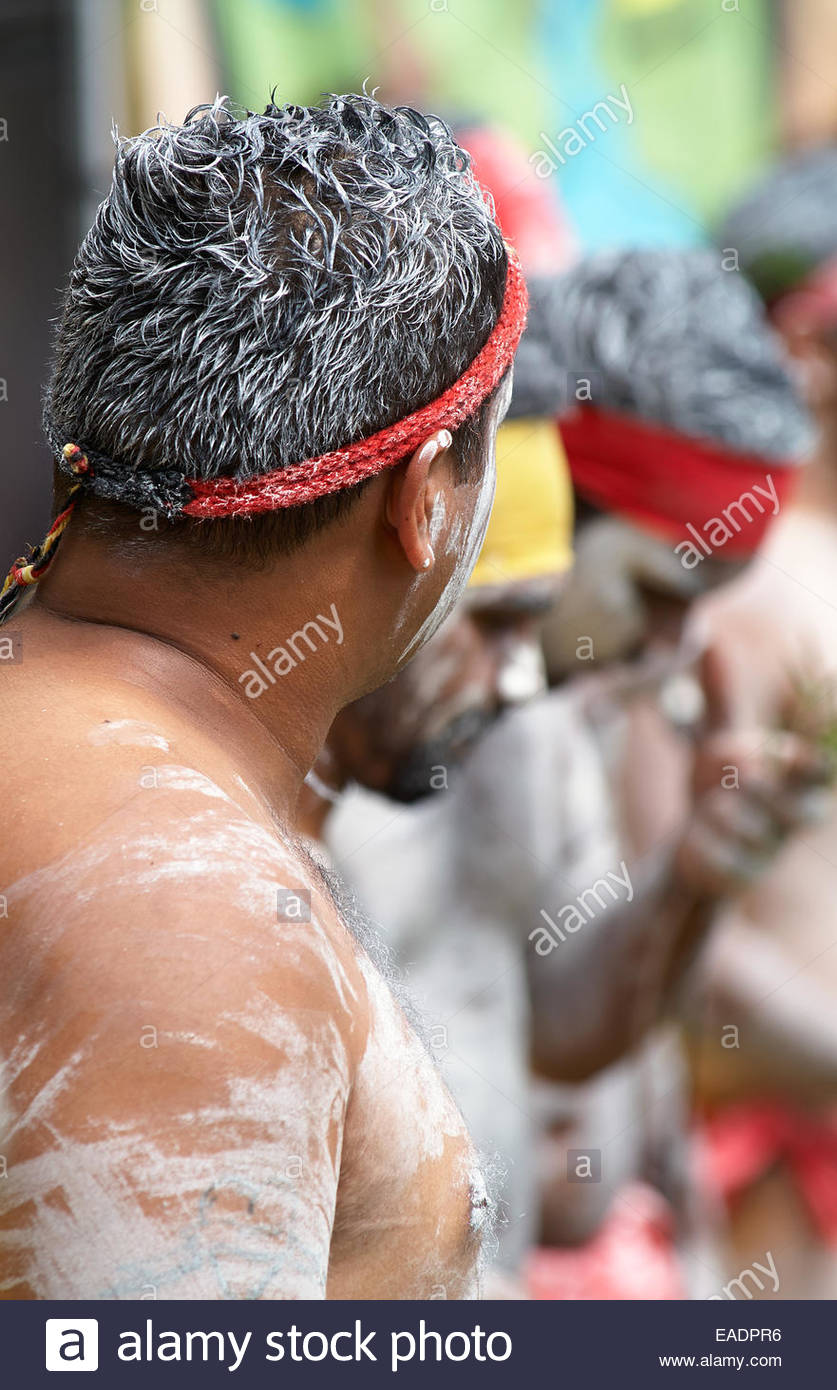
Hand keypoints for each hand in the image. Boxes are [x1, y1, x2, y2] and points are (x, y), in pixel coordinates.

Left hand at [675, 646, 831, 898]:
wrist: (691, 849)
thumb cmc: (715, 787)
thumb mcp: (714, 738)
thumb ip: (718, 696)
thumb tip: (707, 639)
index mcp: (796, 784)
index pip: (821, 773)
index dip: (812, 765)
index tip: (788, 750)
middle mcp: (792, 820)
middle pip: (799, 810)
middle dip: (765, 789)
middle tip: (738, 772)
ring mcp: (771, 852)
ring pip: (755, 832)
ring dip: (723, 815)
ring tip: (709, 808)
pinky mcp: (743, 879)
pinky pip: (726, 859)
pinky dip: (704, 842)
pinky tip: (694, 836)